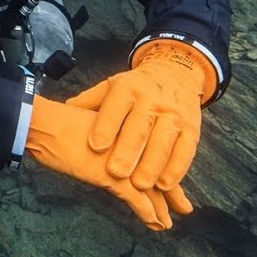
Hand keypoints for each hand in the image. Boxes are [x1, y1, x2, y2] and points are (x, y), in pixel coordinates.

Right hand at [25, 95, 189, 230]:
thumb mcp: (87, 126)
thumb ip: (102, 136)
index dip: (163, 168)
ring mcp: (122, 159)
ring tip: (168, 223)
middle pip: (156, 170)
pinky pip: (135, 198)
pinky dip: (147, 212)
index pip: (151, 152)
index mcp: (126, 130)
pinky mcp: (111, 175)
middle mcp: (130, 144)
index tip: (170, 182)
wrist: (43, 124)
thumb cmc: (57, 123)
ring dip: (161, 208)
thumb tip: (103, 147)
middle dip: (171, 192)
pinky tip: (155, 222)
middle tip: (185, 208)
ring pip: (150, 187)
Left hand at [65, 39, 214, 190]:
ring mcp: (174, 114)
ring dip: (152, 165)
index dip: (105, 126)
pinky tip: (165, 184)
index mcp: (128, 88)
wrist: (175, 71)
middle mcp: (152, 99)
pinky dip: (176, 168)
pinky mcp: (191, 128)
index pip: (115, 107)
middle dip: (128, 151)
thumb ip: (89, 101)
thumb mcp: (111, 87)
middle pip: (140, 127)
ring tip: (140, 185)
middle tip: (116, 173)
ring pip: (163, 141)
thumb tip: (64, 111)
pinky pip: (185, 150)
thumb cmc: (135, 88)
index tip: (95, 146)